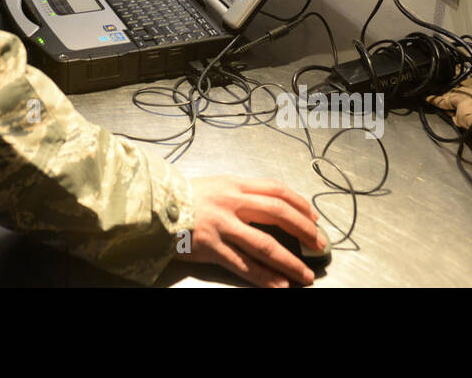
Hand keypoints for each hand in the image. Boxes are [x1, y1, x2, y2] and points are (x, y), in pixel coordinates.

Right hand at [176, 175, 323, 286]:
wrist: (153, 207)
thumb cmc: (183, 197)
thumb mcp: (215, 185)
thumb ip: (240, 194)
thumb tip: (270, 208)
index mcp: (235, 184)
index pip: (276, 190)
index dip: (300, 204)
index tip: (314, 218)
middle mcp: (232, 202)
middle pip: (277, 214)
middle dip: (303, 230)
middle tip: (318, 245)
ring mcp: (222, 225)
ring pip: (264, 244)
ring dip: (288, 262)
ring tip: (304, 276)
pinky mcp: (211, 247)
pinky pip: (243, 264)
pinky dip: (263, 277)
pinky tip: (278, 286)